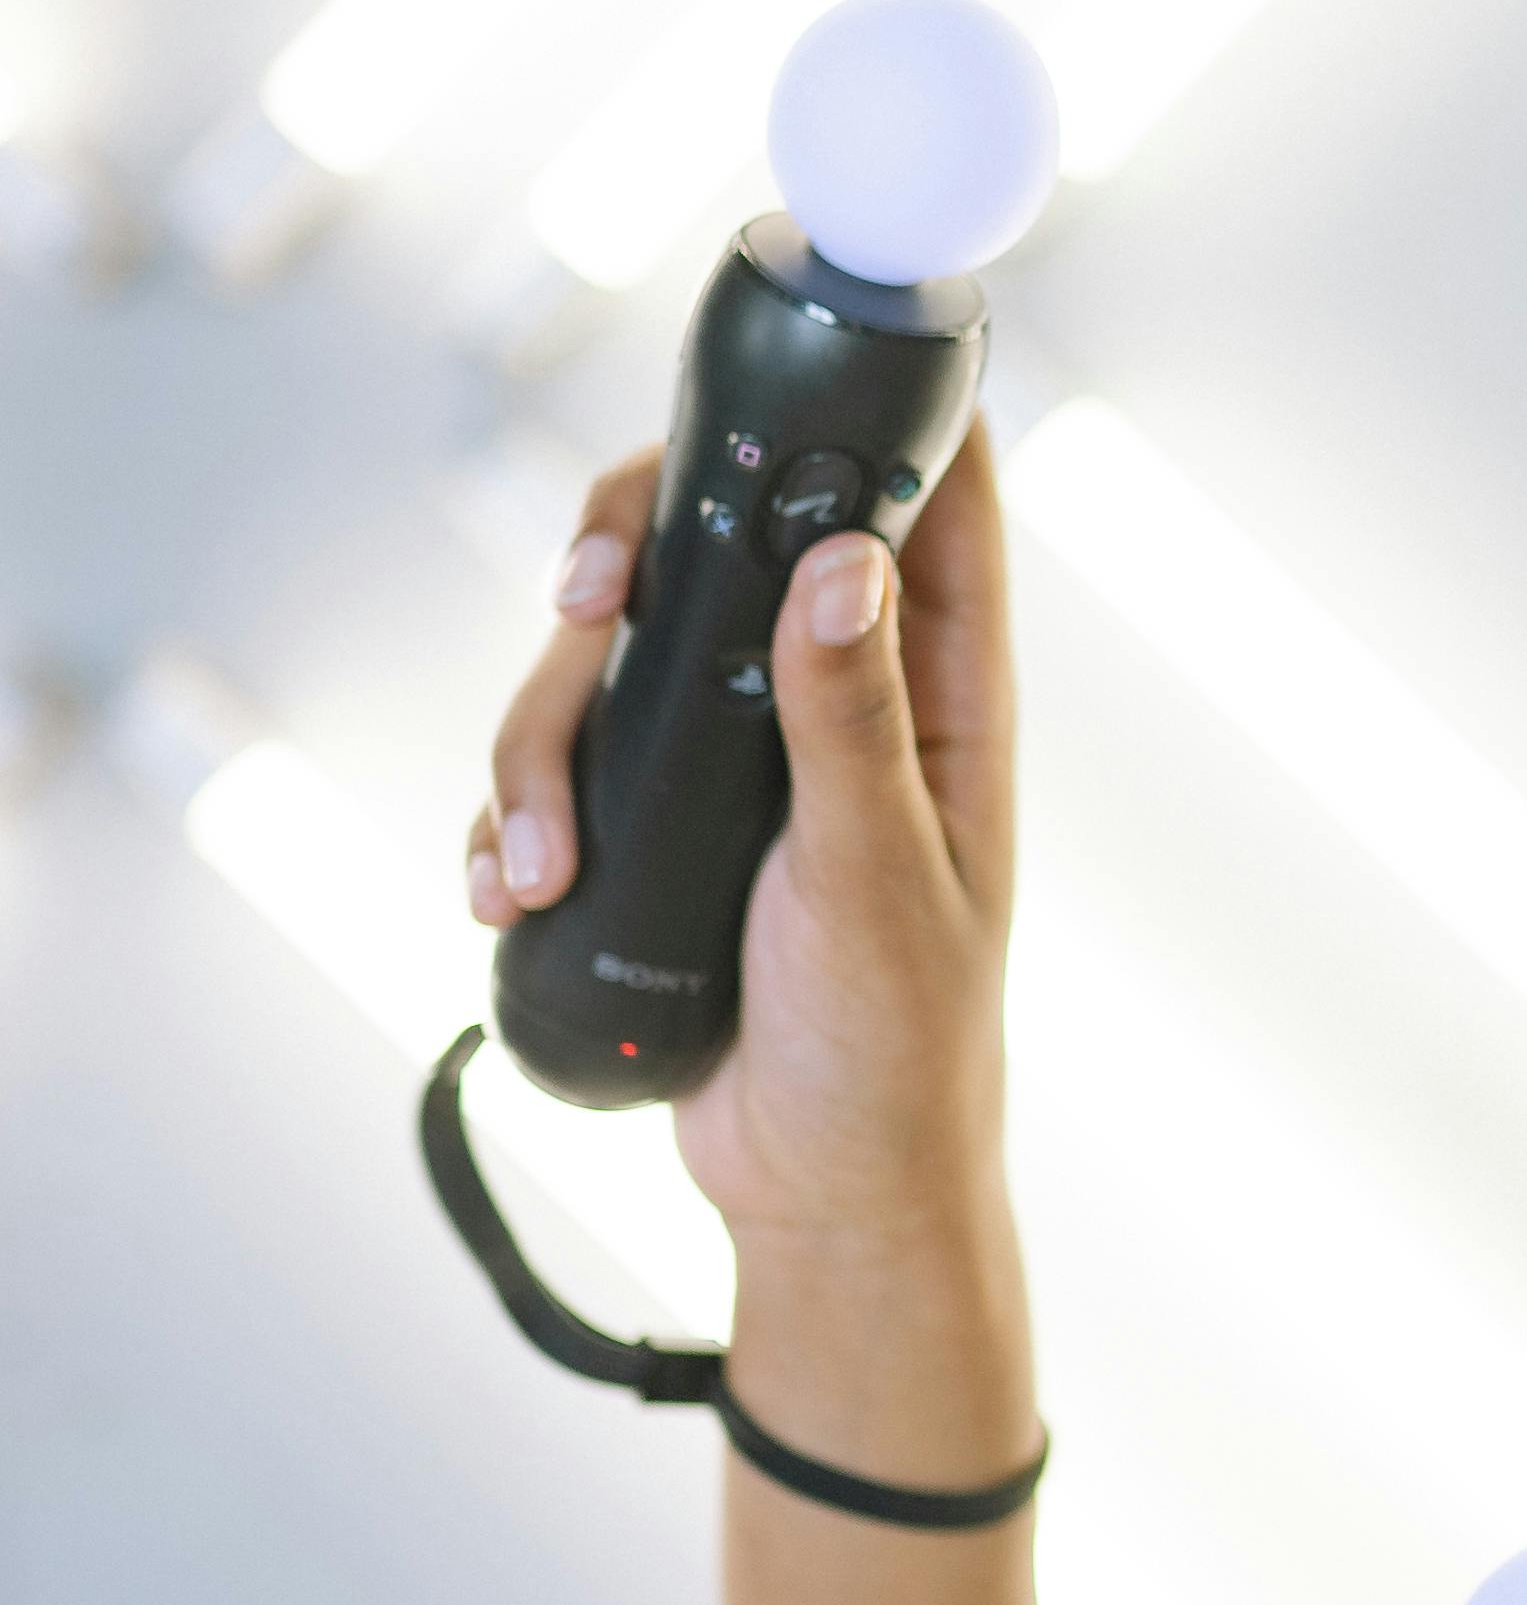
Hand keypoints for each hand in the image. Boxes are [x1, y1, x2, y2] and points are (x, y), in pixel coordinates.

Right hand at [468, 432, 1021, 1271]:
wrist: (821, 1189)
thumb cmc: (895, 1044)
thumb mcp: (877, 878)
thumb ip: (855, 721)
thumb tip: (843, 557)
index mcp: (936, 691)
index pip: (925, 495)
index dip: (855, 417)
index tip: (753, 415)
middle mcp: (835, 697)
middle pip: (720, 539)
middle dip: (627, 557)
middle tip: (580, 606)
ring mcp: (739, 757)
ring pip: (615, 654)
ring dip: (543, 734)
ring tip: (542, 858)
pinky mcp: (656, 820)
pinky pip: (562, 765)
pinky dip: (515, 813)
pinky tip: (512, 887)